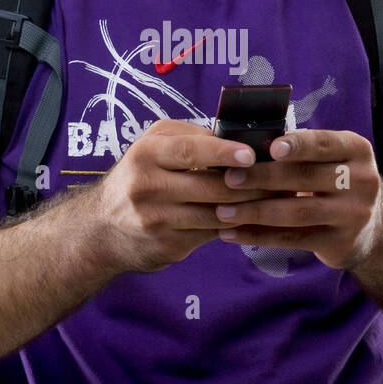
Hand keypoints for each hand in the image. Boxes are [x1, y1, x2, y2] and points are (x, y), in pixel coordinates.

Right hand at [93, 119, 274, 273]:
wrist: (100, 229)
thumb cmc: (140, 178)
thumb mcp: (155, 148)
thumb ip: (192, 141)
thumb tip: (243, 139)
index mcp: (147, 152)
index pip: (191, 150)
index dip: (224, 152)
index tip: (252, 155)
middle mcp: (147, 184)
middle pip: (210, 186)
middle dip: (250, 184)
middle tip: (283, 180)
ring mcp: (156, 218)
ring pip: (215, 213)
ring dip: (249, 207)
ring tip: (277, 199)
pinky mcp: (166, 245)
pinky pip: (210, 234)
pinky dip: (234, 226)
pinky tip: (253, 219)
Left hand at [212, 129, 382, 270]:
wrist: (370, 228)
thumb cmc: (335, 181)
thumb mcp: (331, 158)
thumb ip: (300, 149)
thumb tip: (244, 142)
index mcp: (357, 150)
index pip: (324, 143)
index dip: (297, 145)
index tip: (269, 147)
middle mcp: (362, 180)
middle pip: (306, 177)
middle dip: (262, 178)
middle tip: (228, 178)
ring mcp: (353, 214)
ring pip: (297, 211)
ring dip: (255, 211)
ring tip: (223, 211)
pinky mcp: (339, 242)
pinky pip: (292, 239)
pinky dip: (258, 236)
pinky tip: (232, 233)